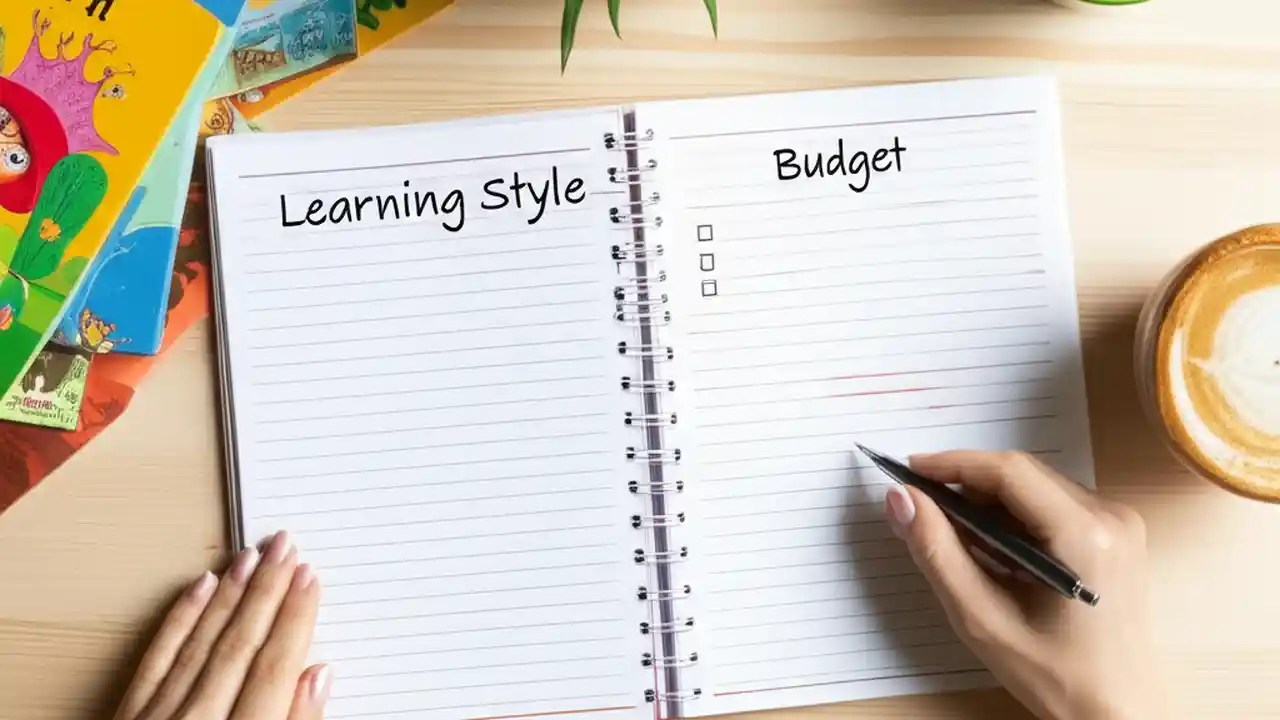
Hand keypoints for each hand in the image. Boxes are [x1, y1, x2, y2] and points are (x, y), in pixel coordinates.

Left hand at [113, 531, 329, 719]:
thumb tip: (318, 676)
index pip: (275, 667)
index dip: (296, 618)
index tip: (309, 578)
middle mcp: (198, 719)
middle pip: (241, 644)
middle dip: (268, 590)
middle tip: (285, 547)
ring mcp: (158, 716)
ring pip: (202, 642)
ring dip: (231, 593)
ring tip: (251, 554)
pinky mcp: (129, 714)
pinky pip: (157, 659)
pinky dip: (180, 619)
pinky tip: (201, 585)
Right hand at [882, 451, 1169, 719]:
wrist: (1117, 711)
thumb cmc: (1056, 676)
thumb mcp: (982, 619)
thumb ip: (937, 553)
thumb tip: (901, 499)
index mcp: (1085, 536)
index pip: (1010, 472)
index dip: (954, 464)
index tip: (909, 473)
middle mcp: (1111, 517)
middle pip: (1023, 476)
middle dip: (968, 487)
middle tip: (924, 509)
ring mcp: (1119, 523)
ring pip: (1035, 488)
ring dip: (990, 504)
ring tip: (958, 540)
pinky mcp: (1116, 533)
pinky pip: (1053, 505)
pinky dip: (1015, 518)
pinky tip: (993, 550)